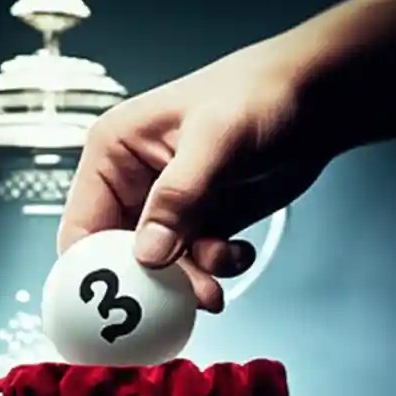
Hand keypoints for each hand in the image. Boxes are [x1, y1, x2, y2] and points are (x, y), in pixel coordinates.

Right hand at [58, 30, 337, 311]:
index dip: (96, 270)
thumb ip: (178, 198)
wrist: (314, 99)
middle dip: (152, 282)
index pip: (81, 228)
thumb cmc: (258, 94)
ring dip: (189, 281)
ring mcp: (165, 206)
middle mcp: (131, 183)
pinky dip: (214, 268)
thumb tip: (148, 254)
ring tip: (217, 280)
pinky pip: (192, 264)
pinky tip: (237, 250)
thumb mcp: (215, 142)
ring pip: (158, 268)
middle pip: (118, 258)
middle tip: (186, 298)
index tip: (126, 301)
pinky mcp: (197, 221)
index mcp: (112, 154)